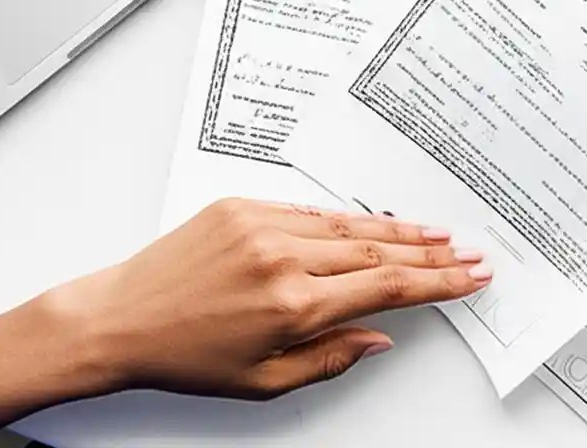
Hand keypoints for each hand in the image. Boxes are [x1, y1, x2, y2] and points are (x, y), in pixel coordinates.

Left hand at [45, 199, 491, 399]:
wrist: (117, 320)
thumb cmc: (184, 355)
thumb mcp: (264, 380)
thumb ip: (331, 357)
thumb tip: (378, 337)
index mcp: (294, 305)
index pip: (388, 288)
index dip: (437, 282)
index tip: (469, 276)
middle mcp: (283, 258)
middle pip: (379, 252)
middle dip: (431, 253)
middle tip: (467, 251)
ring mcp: (263, 226)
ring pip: (350, 225)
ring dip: (398, 230)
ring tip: (435, 233)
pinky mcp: (243, 207)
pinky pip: (310, 210)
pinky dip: (347, 218)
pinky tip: (372, 222)